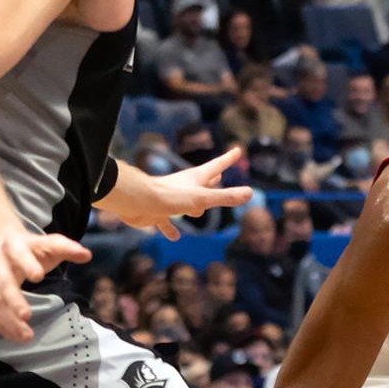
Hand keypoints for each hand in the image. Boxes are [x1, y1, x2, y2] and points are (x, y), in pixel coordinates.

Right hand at [0, 228, 92, 341]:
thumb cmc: (31, 248)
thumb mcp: (49, 243)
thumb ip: (67, 248)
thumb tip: (87, 255)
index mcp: (14, 246)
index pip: (19, 253)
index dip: (28, 263)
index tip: (39, 277)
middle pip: (3, 282)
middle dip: (14, 299)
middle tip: (27, 315)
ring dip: (8, 319)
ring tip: (26, 335)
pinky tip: (14, 336)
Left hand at [107, 149, 255, 240]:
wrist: (137, 202)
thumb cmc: (170, 197)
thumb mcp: (202, 198)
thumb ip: (225, 197)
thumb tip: (250, 193)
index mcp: (196, 179)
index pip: (217, 166)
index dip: (228, 159)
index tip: (237, 150)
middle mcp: (184, 187)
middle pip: (203, 182)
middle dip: (212, 179)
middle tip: (219, 175)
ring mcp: (171, 199)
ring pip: (187, 202)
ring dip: (194, 206)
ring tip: (198, 211)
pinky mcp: (159, 213)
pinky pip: (168, 222)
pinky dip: (172, 228)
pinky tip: (175, 236)